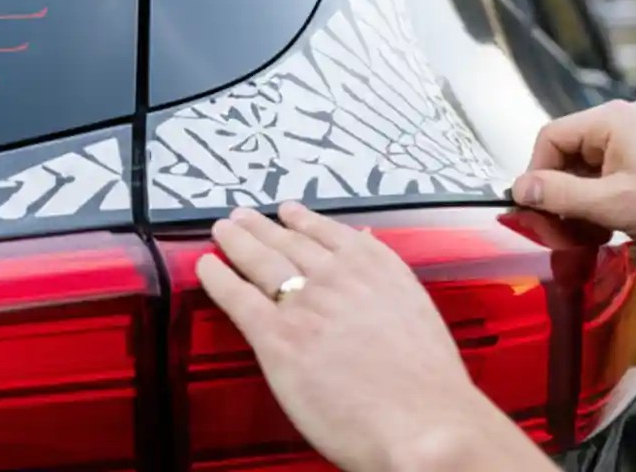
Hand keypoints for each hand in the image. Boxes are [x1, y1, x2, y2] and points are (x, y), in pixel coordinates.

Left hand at [196, 202, 553, 471]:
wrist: (423, 421)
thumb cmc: (428, 386)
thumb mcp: (417, 313)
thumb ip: (388, 288)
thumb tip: (375, 269)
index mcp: (376, 268)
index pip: (328, 233)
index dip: (302, 220)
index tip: (289, 213)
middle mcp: (337, 276)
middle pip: (288, 241)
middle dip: (261, 227)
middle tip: (242, 217)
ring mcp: (304, 304)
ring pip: (260, 260)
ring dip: (237, 240)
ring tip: (224, 230)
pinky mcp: (278, 338)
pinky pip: (238, 297)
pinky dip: (218, 277)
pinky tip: (207, 266)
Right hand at [510, 100, 635, 256]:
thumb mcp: (612, 205)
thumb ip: (559, 195)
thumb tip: (519, 189)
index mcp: (612, 120)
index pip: (550, 138)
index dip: (537, 174)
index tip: (536, 209)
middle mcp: (622, 122)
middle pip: (565, 153)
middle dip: (559, 193)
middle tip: (561, 229)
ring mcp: (635, 139)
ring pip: (583, 168)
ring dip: (578, 202)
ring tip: (588, 232)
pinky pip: (604, 175)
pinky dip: (597, 201)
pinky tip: (605, 227)